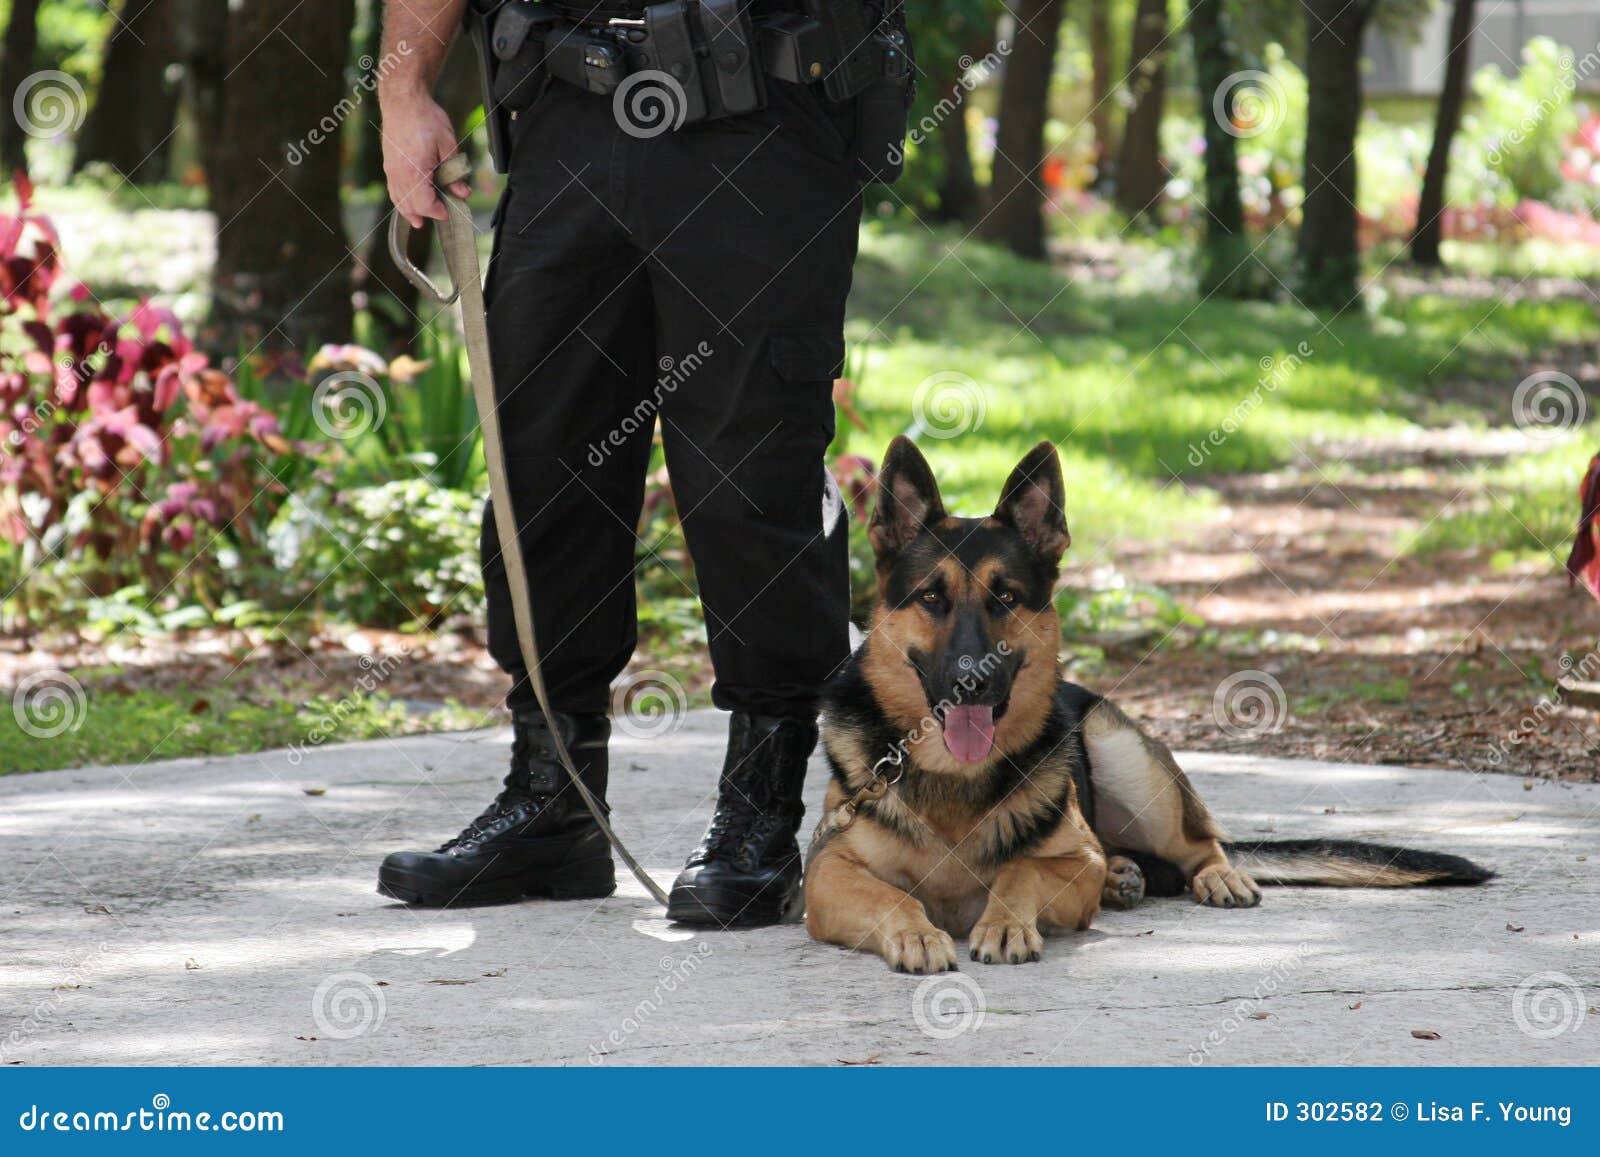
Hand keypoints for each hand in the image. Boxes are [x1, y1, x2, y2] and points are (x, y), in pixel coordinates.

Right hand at [380, 89, 472, 227]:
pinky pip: (393, 189)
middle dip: (426, 213)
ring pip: (398, 199)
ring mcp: (391, 169)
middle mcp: (399, 174)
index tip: (449, 212)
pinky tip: (407, 204)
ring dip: (409, 211)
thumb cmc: (427, 119)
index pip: (425, 204)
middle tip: (441, 215)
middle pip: (411, 205)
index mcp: (415, 171)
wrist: (403, 100)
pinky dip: (400, 199)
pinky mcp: (389, 164)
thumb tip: (463, 193)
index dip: (438, 211)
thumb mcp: (449, 145)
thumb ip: (455, 172)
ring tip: (419, 221)